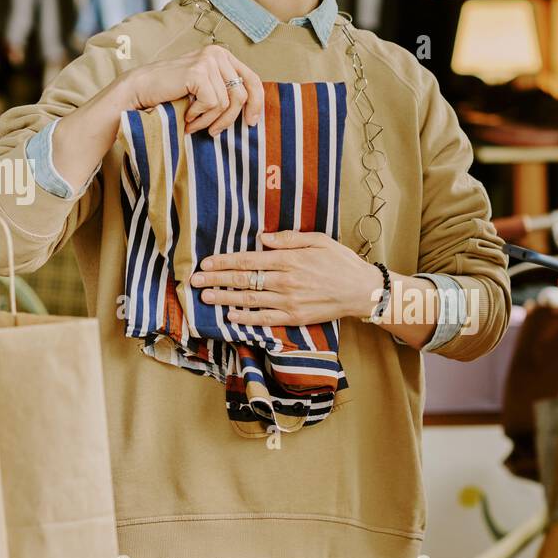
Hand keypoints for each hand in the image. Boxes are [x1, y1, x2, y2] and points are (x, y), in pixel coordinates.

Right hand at [114, 45, 263, 135]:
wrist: (141, 90)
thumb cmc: (172, 94)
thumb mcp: (205, 89)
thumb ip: (226, 90)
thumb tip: (254, 111)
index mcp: (223, 55)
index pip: (252, 79)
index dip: (257, 103)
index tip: (252, 122)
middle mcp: (218, 53)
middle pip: (242, 94)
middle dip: (231, 118)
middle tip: (216, 132)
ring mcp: (208, 60)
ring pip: (226, 103)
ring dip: (210, 120)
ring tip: (194, 123)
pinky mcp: (199, 72)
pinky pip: (213, 104)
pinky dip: (200, 116)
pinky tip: (187, 116)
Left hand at [189, 231, 384, 327]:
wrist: (362, 291)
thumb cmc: (341, 262)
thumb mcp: (319, 240)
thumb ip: (290, 238)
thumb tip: (263, 238)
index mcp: (289, 259)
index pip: (249, 259)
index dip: (224, 262)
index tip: (206, 263)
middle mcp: (285, 281)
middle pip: (243, 279)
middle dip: (216, 280)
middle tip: (195, 281)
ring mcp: (289, 302)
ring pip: (249, 300)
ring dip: (225, 299)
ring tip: (205, 298)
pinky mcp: (295, 317)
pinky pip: (265, 319)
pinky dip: (247, 318)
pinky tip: (231, 316)